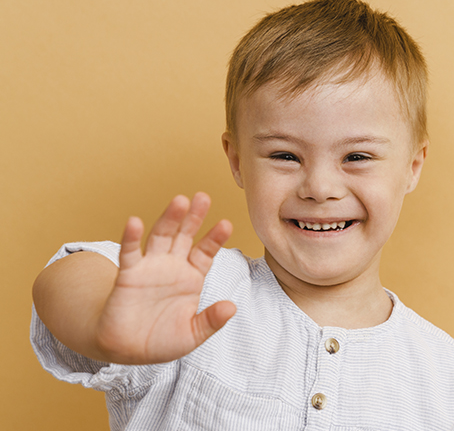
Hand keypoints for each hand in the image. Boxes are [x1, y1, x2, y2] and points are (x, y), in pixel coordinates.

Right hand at [94, 192, 234, 363]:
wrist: (127, 351)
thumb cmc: (162, 341)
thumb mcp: (193, 334)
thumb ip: (211, 321)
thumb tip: (231, 307)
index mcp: (192, 277)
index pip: (206, 251)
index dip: (215, 238)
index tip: (226, 223)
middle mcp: (172, 266)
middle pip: (185, 235)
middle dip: (194, 216)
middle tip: (203, 197)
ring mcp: (150, 267)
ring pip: (161, 237)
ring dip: (169, 219)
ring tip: (179, 201)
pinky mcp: (128, 275)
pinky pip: (129, 253)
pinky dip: (131, 237)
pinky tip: (135, 222)